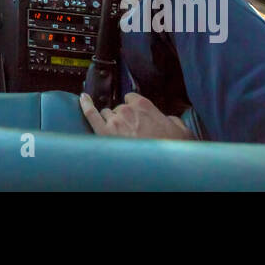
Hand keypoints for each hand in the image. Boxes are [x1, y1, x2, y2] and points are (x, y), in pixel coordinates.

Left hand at [80, 91, 194, 139]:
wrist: (160, 167)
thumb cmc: (170, 148)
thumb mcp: (181, 129)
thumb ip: (171, 119)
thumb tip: (167, 119)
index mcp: (144, 105)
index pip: (132, 98)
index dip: (133, 106)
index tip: (136, 113)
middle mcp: (127, 110)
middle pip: (119, 107)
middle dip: (123, 117)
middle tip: (131, 130)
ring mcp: (113, 121)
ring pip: (107, 114)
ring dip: (111, 120)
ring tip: (118, 133)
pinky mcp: (103, 132)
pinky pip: (90, 114)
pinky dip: (85, 106)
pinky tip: (83, 99)